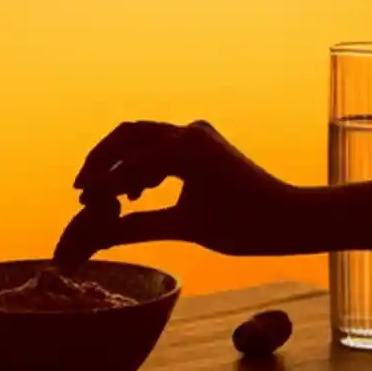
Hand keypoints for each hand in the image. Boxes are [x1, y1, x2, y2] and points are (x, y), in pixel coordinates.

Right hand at [55, 120, 299, 262]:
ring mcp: (197, 135)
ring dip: (121, 163)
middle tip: (81, 188)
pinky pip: (160, 146)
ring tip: (106, 196)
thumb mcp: (186, 227)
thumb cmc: (246, 225)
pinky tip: (137, 194)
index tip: (79, 205)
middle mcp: (189, 132)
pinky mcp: (203, 144)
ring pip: (142, 138)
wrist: (292, 218)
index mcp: (185, 148)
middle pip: (127, 135)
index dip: (100, 186)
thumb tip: (97, 238)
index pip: (127, 165)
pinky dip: (142, 165)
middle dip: (101, 160)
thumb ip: (137, 227)